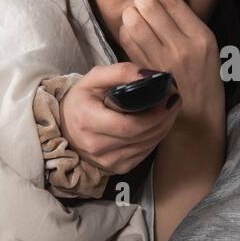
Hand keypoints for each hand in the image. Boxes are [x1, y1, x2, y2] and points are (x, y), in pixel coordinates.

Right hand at [59, 63, 181, 174]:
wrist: (64, 126)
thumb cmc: (81, 99)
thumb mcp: (94, 78)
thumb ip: (120, 72)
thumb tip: (149, 76)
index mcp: (88, 121)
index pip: (129, 125)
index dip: (154, 114)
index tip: (168, 97)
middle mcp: (96, 146)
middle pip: (141, 136)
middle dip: (164, 118)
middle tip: (174, 101)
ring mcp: (108, 161)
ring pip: (146, 146)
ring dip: (163, 128)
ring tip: (170, 110)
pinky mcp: (117, 168)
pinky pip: (144, 154)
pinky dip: (155, 139)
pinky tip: (158, 125)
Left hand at [118, 0, 223, 125]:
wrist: (197, 119)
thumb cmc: (203, 78)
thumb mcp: (206, 47)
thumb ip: (185, 22)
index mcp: (202, 37)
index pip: (171, 0)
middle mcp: (183, 48)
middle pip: (149, 7)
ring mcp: (162, 62)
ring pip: (134, 23)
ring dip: (130, 13)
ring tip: (135, 14)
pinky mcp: (146, 73)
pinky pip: (128, 42)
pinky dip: (126, 32)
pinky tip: (132, 33)